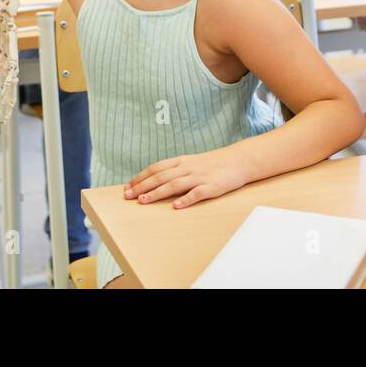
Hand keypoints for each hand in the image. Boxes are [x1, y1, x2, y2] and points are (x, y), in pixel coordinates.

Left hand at [124, 147, 251, 208]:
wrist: (238, 160)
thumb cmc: (212, 163)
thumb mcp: (191, 162)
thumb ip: (175, 170)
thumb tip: (154, 179)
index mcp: (181, 161)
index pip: (156, 168)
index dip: (140, 177)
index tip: (127, 186)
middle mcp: (187, 168)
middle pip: (160, 177)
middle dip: (142, 186)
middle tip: (128, 196)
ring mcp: (199, 177)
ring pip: (174, 185)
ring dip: (157, 193)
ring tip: (143, 201)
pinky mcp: (211, 187)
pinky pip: (197, 194)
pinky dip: (186, 200)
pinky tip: (176, 206)